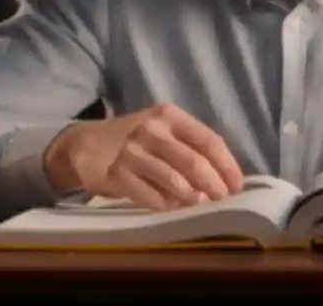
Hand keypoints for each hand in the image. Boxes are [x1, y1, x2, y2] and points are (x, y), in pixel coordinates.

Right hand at [43, 103, 244, 210]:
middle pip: (194, 163)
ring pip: (175, 182)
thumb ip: (189, 145)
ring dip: (192, 197)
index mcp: (169, 116)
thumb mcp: (161, 129)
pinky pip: (152, 197)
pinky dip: (167, 205)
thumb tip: (224, 174)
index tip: (237, 185)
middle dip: (214, 185)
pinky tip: (172, 206)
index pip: (209, 140)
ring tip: (198, 203)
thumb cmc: (134, 139)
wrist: (85, 145)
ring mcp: (133, 153)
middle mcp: (152, 131)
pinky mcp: (118, 175)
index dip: (227, 165)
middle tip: (221, 198)